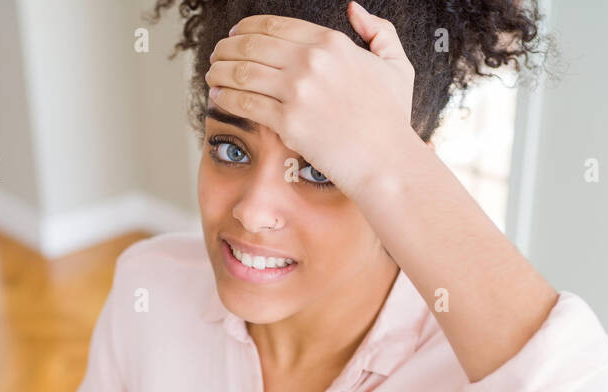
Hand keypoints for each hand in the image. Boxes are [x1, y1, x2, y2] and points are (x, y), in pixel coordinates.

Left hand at [205, 1, 416, 198]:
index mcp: (331, 43)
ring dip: (219, 71)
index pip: (274, 26)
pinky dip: (225, 97)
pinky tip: (217, 97)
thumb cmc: (391, 119)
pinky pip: (244, 103)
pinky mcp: (288, 122)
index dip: (246, 28)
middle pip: (252, 45)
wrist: (386, 161)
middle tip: (216, 56)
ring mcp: (298, 91)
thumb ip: (378, 32)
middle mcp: (311, 62)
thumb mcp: (396, 65)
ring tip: (211, 75)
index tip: (235, 35)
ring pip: (242, 72)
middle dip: (227, 48)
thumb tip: (354, 8)